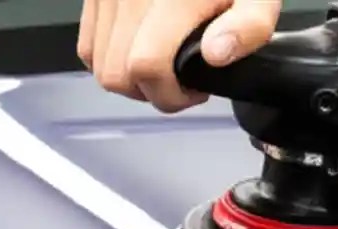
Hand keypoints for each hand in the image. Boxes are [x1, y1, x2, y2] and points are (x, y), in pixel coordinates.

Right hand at [78, 0, 281, 112]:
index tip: (193, 90)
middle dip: (149, 91)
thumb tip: (216, 54)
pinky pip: (88, 43)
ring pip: (98, 63)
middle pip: (116, 74)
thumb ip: (249, 25)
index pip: (145, 65)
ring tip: (162, 65)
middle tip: (180, 81)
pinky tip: (139, 51)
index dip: (169, 94)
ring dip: (129, 77)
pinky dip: (110, 58)